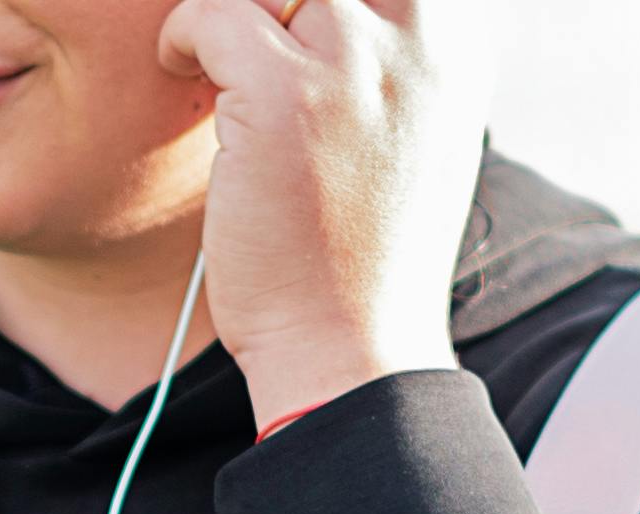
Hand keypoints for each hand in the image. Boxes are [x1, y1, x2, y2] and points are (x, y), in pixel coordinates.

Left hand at [156, 0, 494, 428]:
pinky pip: (216, 10)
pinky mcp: (284, 95)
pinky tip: (183, 69)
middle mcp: (420, 43)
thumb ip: (387, 66)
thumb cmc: (363, 260)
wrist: (351, 353)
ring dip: (233, 6)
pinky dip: (188, 34)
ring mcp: (354, 66)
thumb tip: (319, 17)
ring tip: (215, 52)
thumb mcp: (410, 140)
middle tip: (248, 34)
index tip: (289, 26)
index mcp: (456, 49)